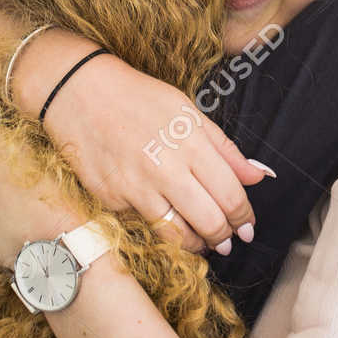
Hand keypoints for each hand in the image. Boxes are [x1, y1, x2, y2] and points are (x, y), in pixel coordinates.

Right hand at [8, 28, 270, 254]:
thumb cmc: (139, 99)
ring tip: (206, 244)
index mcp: (191, 143)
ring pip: (178, 235)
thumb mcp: (188, 112)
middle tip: (230, 241)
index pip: (230, 194)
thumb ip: (225, 149)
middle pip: (209, 220)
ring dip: (198, 245)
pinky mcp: (111, 199)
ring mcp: (136, 186)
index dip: (244, 216)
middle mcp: (166, 168)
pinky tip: (170, 225)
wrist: (79, 92)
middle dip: (226, 237)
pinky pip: (144, 224)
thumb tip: (258, 176)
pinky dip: (162, 230)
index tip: (248, 226)